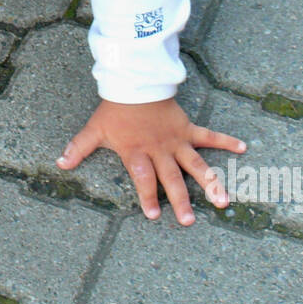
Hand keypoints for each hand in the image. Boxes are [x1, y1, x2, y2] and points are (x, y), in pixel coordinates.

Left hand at [56, 96, 245, 225]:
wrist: (135, 82)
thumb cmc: (115, 109)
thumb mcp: (95, 129)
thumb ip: (79, 148)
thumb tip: (60, 163)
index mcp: (138, 153)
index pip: (143, 179)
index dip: (148, 197)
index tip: (154, 215)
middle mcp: (160, 150)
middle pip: (172, 179)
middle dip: (180, 201)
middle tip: (189, 221)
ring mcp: (176, 140)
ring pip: (195, 165)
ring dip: (210, 182)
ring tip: (223, 201)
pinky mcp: (187, 128)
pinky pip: (209, 135)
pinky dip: (226, 140)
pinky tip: (243, 148)